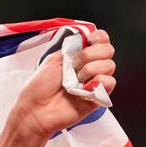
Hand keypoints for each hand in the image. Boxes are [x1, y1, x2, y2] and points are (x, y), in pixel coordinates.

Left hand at [11, 28, 116, 143]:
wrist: (35, 110)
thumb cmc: (39, 88)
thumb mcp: (54, 59)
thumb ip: (73, 46)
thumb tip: (88, 37)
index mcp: (80, 57)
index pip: (102, 40)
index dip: (99, 37)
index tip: (88, 41)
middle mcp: (90, 69)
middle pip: (108, 50)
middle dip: (90, 54)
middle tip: (74, 66)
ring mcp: (94, 83)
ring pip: (110, 65)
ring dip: (91, 69)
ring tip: (76, 80)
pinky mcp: (97, 98)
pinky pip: (110, 83)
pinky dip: (98, 82)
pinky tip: (84, 89)